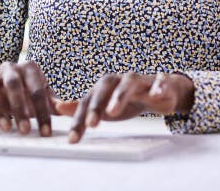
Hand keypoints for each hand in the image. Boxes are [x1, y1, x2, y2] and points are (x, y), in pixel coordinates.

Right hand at [0, 61, 58, 136]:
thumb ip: (53, 101)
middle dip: (19, 108)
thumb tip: (67, 108)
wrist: (1, 84)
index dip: (43, 112)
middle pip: (13, 85)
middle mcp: (9, 68)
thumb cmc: (27, 90)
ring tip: (7, 128)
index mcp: (28, 68)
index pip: (37, 90)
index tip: (46, 131)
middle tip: (25, 130)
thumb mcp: (41, 92)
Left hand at [55, 72, 194, 143]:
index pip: (88, 101)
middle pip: (105, 87)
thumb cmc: (128, 100)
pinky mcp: (160, 83)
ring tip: (113, 111)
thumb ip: (83, 108)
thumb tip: (58, 108)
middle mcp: (120, 80)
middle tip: (91, 124)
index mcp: (105, 87)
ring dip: (120, 95)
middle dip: (97, 105)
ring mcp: (140, 80)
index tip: (73, 139)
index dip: (80, 119)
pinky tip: (155, 95)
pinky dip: (157, 87)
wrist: (160, 91)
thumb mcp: (104, 107)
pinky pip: (160, 82)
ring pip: (129, 82)